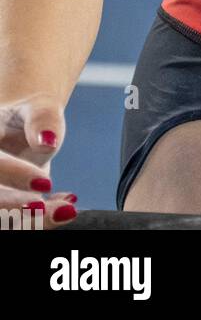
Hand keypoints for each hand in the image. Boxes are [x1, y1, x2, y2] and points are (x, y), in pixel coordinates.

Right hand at [0, 93, 77, 227]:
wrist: (25, 127)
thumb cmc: (28, 116)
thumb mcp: (37, 106)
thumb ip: (42, 118)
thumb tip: (48, 141)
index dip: (15, 175)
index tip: (46, 183)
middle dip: (22, 211)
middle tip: (61, 211)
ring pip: (4, 219)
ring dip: (36, 221)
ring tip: (67, 210)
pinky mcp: (7, 208)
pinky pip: (21, 220)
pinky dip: (44, 218)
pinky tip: (65, 204)